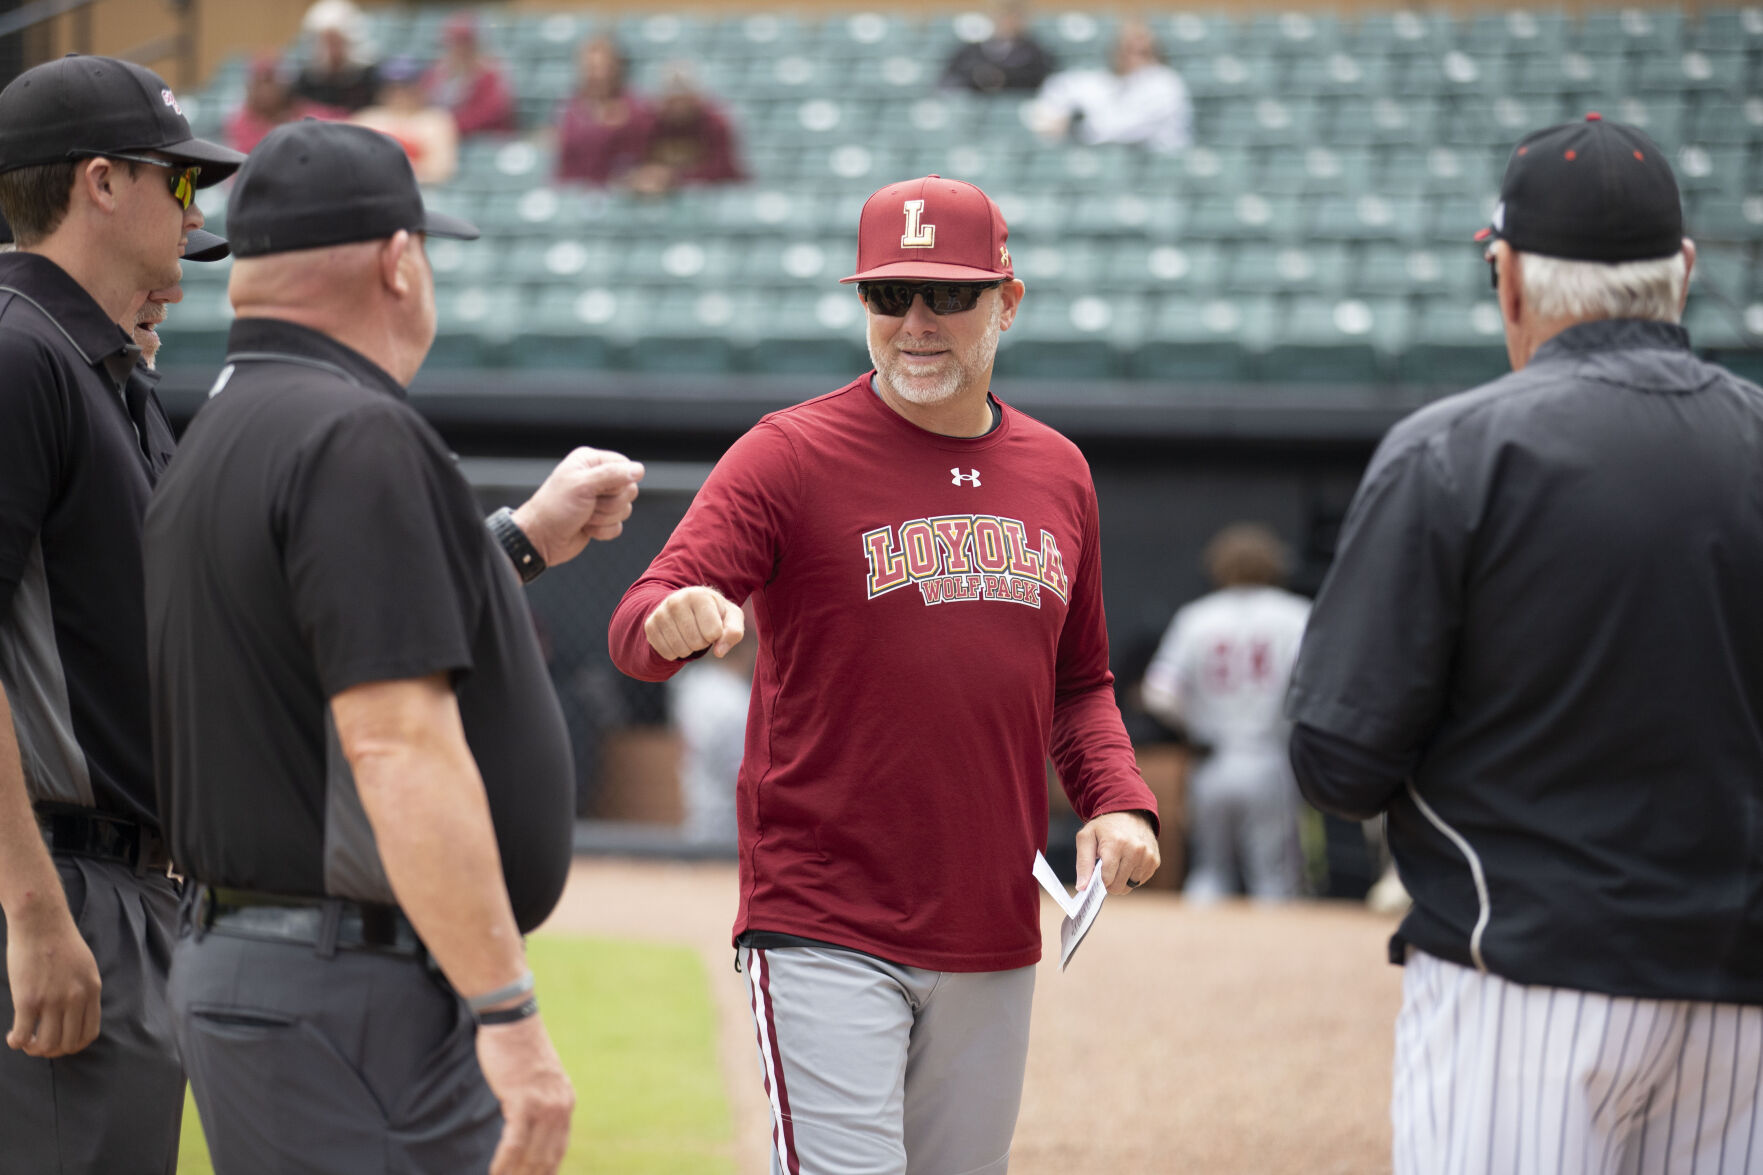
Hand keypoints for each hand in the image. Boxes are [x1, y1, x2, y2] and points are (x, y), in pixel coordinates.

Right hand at [5, 903, 100, 1057]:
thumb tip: (76, 1013)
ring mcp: (52, 1000)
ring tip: (26, 1041)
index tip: (60, 1043)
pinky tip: (13, 1037)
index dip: (73, 1045)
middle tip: (38, 1045)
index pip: (89, 1033)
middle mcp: (75, 998)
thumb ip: (83, 990)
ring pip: (46, 1044)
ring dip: (34, 1049)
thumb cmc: (60, 942)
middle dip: (52, 1051)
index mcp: (92, 990)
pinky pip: (23, 1035)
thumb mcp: (85, 967)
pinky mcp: (29, 1000)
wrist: (41, 922)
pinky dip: (17, 1042)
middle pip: (67, 1043)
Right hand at [477, 1014, 574, 1174]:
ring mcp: (543, 1105)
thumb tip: (529, 1127)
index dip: (547, 1171)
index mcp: (566, 1102)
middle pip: (547, 1157)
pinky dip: (503, 1164)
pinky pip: (514, 1143)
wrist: (512, 1021)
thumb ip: (539, 1104)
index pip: (558, 1149)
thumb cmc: (518, 1049)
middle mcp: (560, 1107)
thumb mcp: (538, 1080)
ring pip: (531, 1156)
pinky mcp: (523, 1101)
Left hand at [512, 448, 644, 567]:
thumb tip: (638, 470)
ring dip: (604, 518)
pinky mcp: (601, 520)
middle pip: (629, 490)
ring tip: (584, 517)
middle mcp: (597, 479)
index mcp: (590, 462)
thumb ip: (612, 475)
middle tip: (589, 505)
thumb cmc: (554, 509)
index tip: (600, 489)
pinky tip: (586, 528)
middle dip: (610, 503)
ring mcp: (600, 500)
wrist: (540, 539)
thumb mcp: (582, 486)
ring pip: (625, 509)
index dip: (619, 481)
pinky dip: (603, 531)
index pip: (625, 466)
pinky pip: (618, 526)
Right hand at [644, 586, 743, 660]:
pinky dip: (676, 652)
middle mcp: (676, 601)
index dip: (717, 635)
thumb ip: (733, 632)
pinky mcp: (650, 626)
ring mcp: (660, 613)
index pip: (714, 633)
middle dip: (703, 642)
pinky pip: (667, 653)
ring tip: (690, 633)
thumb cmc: (713, 612)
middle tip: (700, 629)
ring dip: (690, 648)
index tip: (713, 624)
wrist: (684, 604)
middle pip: (697, 642)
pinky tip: (678, 638)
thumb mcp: (731, 616)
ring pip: (681, 649)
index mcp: (699, 595)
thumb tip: (719, 652)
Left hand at [1075, 810, 1159, 895]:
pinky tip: (1128, 863)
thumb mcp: (1086, 838)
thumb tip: (1081, 887)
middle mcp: (1135, 851)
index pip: (1107, 879)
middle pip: (1119, 886)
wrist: (1129, 812)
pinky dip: (1132, 876)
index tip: (1096, 874)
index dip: (1099, 880)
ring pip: (1130, 886)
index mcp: (1116, 844)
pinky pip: (1140, 881)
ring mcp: (1147, 857)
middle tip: (1106, 869)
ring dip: (1122, 879)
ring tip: (1118, 863)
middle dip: (1110, 882)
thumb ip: (1083, 864)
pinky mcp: (1155, 861)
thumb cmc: (1104, 827)